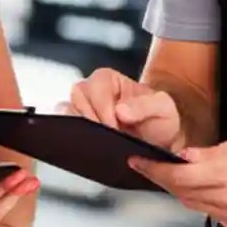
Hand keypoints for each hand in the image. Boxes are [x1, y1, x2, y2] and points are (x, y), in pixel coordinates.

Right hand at [59, 67, 183, 151]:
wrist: (157, 142)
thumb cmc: (159, 120)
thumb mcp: (163, 109)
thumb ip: (146, 105)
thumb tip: (120, 110)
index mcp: (110, 79)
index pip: (97, 86)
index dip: (103, 107)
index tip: (114, 127)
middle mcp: (92, 90)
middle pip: (77, 96)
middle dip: (91, 119)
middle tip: (107, 137)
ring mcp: (82, 108)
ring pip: (66, 110)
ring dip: (80, 128)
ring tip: (99, 142)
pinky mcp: (77, 127)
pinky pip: (63, 127)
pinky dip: (72, 136)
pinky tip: (89, 147)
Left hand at [129, 140, 226, 226]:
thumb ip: (208, 154)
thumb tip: (184, 156)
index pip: (179, 175)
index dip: (154, 170)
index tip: (139, 162)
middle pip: (180, 192)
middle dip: (162, 179)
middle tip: (150, 167)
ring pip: (190, 203)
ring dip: (178, 190)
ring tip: (172, 175)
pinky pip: (206, 212)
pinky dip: (197, 200)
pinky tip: (197, 189)